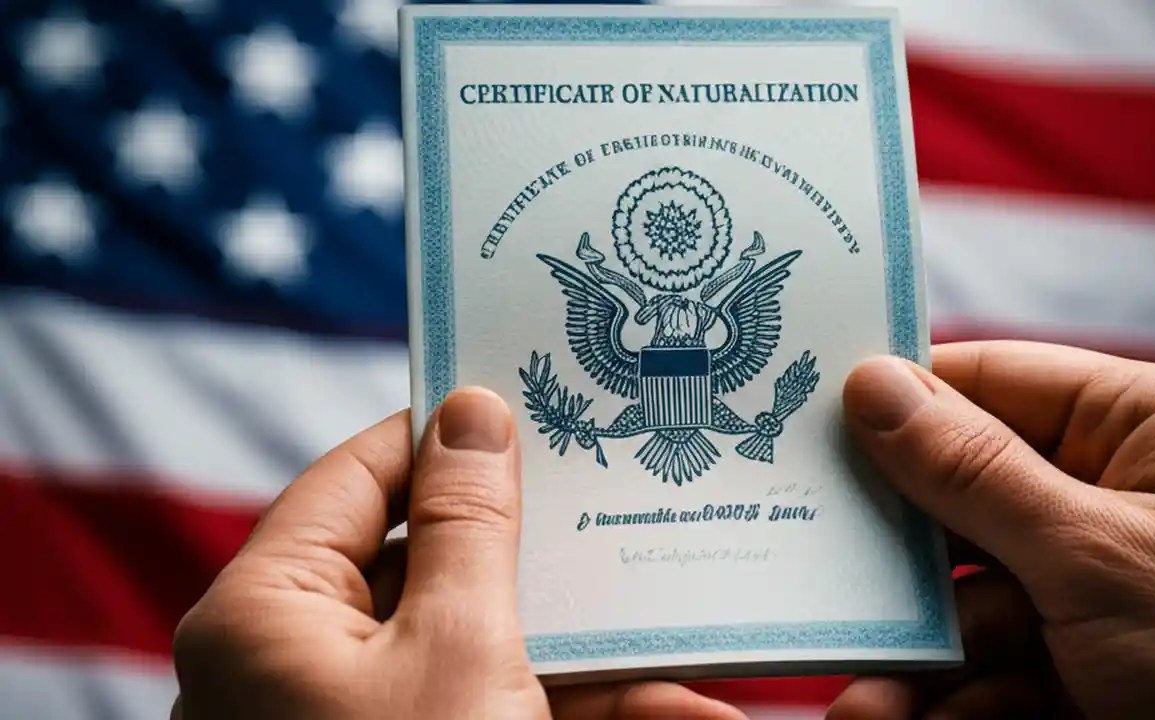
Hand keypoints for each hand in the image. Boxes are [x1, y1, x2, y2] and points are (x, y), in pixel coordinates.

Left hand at [172, 388, 744, 719]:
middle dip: (550, 552)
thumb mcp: (456, 647)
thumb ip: (467, 523)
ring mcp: (361, 719)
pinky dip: (584, 712)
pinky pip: (500, 709)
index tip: (533, 398)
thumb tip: (472, 409)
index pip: (361, 472)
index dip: (448, 431)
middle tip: (624, 500)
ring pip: (486, 647)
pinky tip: (680, 709)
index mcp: (270, 608)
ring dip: (592, 651)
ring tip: (691, 626)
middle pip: (435, 560)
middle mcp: (301, 659)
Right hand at [831, 342, 1154, 718]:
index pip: (993, 381)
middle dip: (896, 555)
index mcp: (1141, 430)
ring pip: (965, 595)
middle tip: (815, 569)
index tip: (804, 420)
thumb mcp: (1097, 556)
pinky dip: (952, 699)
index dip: (898, 399)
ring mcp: (1099, 589)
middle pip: (964, 497)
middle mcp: (1115, 497)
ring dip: (916, 652)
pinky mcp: (1087, 666)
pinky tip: (907, 718)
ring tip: (868, 701)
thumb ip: (973, 471)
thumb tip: (870, 384)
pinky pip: (991, 665)